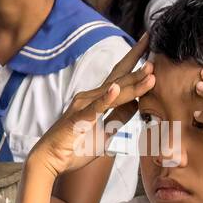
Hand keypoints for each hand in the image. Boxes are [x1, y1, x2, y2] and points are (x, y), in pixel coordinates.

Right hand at [28, 33, 154, 180]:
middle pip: (118, 76)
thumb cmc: (75, 147)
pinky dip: (106, 98)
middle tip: (152, 42)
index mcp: (97, 100)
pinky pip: (95, 108)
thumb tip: (136, 105)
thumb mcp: (105, 132)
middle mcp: (90, 97)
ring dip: (132, 81)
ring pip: (113, 91)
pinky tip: (116, 89)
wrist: (50, 159)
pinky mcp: (78, 118)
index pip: (120, 78)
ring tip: (150, 71)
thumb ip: (119, 117)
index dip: (136, 64)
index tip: (151, 49)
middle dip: (137, 61)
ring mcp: (83, 106)